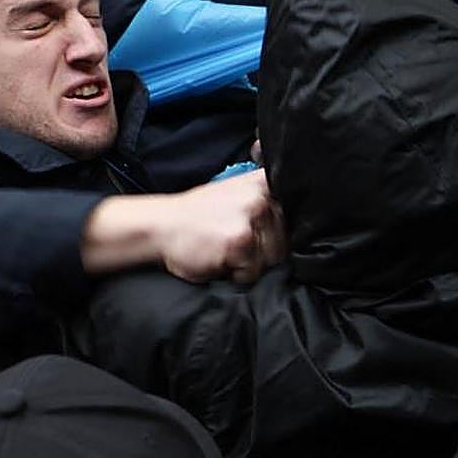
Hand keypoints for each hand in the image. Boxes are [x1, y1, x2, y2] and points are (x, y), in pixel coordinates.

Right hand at [156, 171, 285, 283]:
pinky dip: (236, 274)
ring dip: (250, 264)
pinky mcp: (240, 241)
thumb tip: (297, 218)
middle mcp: (259, 197)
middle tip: (233, 243)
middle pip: (285, 240)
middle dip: (263, 250)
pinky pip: (253, 271)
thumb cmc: (197, 216)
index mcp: (261, 183)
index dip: (284, 228)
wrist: (161, 226)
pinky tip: (218, 258)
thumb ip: (264, 199)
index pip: (295, 208)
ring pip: (271, 257)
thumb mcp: (234, 193)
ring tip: (225, 250)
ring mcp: (250, 218)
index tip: (263, 233)